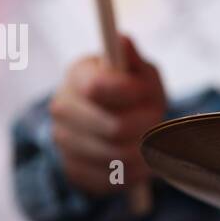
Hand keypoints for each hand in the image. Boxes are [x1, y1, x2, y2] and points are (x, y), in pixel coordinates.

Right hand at [49, 35, 166, 195]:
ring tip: (153, 140)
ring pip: (117, 158)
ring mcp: (64, 143)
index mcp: (77, 76)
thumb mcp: (138, 71)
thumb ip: (132, 60)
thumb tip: (122, 40)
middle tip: (157, 121)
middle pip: (112, 129)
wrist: (113, 122)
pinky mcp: (74, 172)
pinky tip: (140, 159)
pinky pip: (113, 180)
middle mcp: (62, 109)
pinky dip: (136, 173)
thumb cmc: (131, 91)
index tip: (147, 94)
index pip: (98, 87)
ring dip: (145, 152)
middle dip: (145, 127)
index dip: (129, 93)